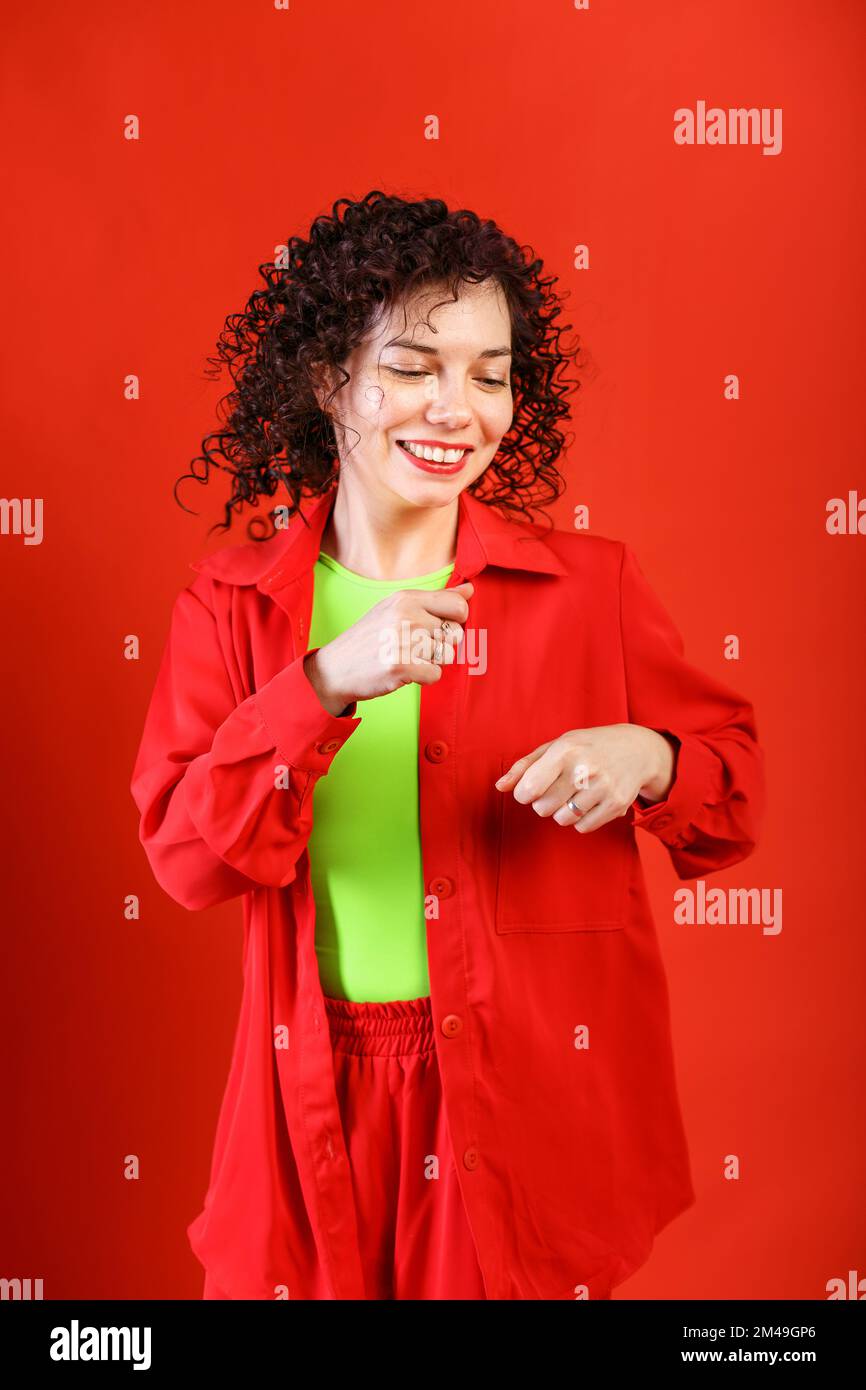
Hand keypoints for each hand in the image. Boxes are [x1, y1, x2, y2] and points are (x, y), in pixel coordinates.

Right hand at [303, 582, 473, 715]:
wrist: (334, 669)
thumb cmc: (370, 639)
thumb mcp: (398, 609)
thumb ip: (437, 599)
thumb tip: (470, 589)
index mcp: (406, 598)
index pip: (458, 606)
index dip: (457, 621)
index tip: (440, 627)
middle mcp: (406, 615)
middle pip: (455, 634)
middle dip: (440, 645)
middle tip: (415, 647)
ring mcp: (402, 640)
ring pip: (446, 655)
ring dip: (431, 661)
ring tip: (406, 657)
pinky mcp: (400, 666)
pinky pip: (435, 674)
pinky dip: (423, 677)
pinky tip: (404, 671)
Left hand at [494, 724, 675, 832]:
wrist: (637, 749)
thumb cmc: (588, 747)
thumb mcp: (557, 746)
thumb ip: (525, 766)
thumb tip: (500, 787)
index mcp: (566, 750)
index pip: (530, 787)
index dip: (524, 794)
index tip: (530, 789)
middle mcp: (586, 768)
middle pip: (543, 808)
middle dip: (543, 803)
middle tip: (555, 791)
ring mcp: (604, 788)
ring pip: (562, 819)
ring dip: (562, 812)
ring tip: (573, 796)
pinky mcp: (617, 804)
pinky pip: (583, 827)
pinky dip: (580, 820)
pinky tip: (589, 802)